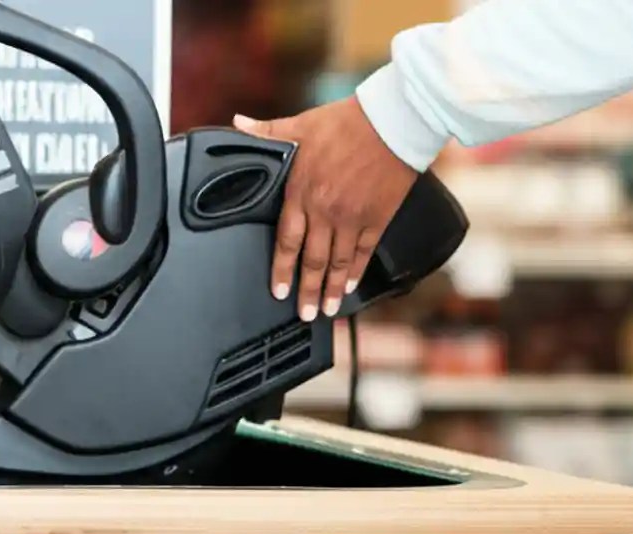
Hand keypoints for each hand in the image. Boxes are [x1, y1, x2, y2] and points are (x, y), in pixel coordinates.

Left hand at [234, 96, 416, 320]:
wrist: (394, 120)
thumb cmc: (347, 121)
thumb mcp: (300, 124)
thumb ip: (267, 132)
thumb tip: (238, 125)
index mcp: (301, 192)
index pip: (286, 241)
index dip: (282, 270)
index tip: (279, 292)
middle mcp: (324, 210)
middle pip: (311, 260)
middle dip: (306, 291)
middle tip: (304, 314)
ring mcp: (352, 217)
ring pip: (337, 263)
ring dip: (330, 289)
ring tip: (326, 310)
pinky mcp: (377, 218)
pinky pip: (363, 252)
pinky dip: (356, 272)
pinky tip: (349, 286)